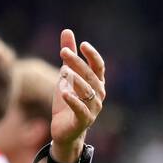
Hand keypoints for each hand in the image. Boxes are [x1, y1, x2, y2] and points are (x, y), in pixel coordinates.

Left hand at [51, 29, 105, 161]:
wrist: (65, 131)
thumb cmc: (68, 102)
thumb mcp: (66, 76)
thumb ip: (69, 55)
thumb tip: (67, 31)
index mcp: (97, 83)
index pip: (99, 66)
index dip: (92, 55)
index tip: (82, 44)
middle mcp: (99, 95)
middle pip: (90, 76)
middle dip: (77, 63)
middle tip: (63, 52)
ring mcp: (93, 109)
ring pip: (87, 91)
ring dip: (75, 80)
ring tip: (63, 71)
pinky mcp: (83, 121)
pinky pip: (81, 109)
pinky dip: (73, 101)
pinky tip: (64, 93)